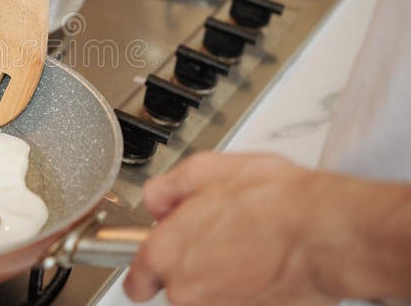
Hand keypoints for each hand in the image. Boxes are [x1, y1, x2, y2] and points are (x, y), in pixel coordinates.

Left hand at [124, 152, 410, 304]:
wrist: (324, 232)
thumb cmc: (272, 200)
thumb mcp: (204, 169)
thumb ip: (165, 189)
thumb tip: (156, 202)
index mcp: (166, 253)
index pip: (137, 279)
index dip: (148, 267)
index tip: (156, 265)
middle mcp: (187, 290)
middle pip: (177, 286)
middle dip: (194, 264)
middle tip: (221, 237)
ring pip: (210, 296)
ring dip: (223, 277)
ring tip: (248, 247)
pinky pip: (240, 302)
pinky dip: (249, 289)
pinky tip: (264, 264)